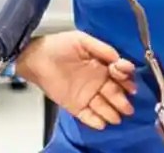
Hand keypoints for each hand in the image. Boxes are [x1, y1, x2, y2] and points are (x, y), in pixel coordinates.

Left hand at [16, 31, 137, 129]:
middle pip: (115, 93)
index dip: (125, 76)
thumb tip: (118, 58)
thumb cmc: (57, 46)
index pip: (119, 74)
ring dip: (112, 113)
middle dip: (122, 100)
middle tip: (127, 106)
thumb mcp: (82, 40)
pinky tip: (102, 123)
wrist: (36, 58)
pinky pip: (88, 116)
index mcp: (102, 65)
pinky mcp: (76, 106)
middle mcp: (98, 81)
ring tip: (117, 116)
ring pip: (104, 107)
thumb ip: (101, 48)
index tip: (126, 77)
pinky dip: (95, 121)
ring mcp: (87, 95)